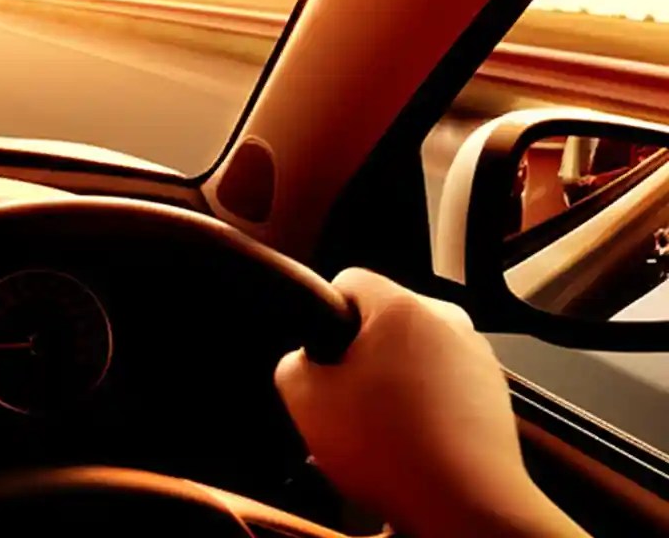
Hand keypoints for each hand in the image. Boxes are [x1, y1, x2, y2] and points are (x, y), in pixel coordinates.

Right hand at [275, 269, 585, 537]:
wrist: (465, 506)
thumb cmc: (391, 449)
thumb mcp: (306, 400)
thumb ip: (292, 363)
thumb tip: (305, 361)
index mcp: (402, 307)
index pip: (348, 280)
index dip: (324, 316)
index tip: (321, 357)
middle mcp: (447, 319)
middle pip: (382, 322)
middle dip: (360, 355)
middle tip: (346, 402)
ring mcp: (477, 356)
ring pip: (413, 353)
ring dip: (392, 381)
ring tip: (380, 429)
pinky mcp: (493, 392)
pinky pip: (442, 383)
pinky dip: (423, 405)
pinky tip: (410, 441)